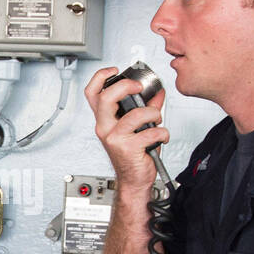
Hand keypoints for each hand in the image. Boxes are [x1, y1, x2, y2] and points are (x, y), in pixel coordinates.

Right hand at [82, 66, 168, 191]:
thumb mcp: (136, 128)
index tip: (115, 71)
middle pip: (105, 98)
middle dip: (126, 86)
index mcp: (104, 120)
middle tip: (139, 88)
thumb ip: (146, 108)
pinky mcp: (128, 148)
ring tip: (157, 119)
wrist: (134, 181)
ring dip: (153, 113)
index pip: (92, 93)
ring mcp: (115, 138)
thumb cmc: (133, 156)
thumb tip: (157, 94)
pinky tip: (161, 137)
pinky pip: (150, 132)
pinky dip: (162, 132)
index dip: (101, 77)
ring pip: (135, 114)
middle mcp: (106, 128)